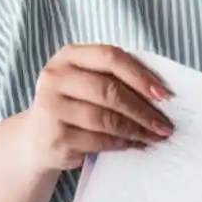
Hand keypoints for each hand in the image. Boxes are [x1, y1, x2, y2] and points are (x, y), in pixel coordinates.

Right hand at [21, 44, 173, 170]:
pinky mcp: (55, 138)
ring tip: (154, 136)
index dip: (140, 75)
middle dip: (143, 109)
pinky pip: (98, 140)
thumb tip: (160, 93)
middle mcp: (55, 78)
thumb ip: (115, 78)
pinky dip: (121, 143)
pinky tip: (134, 144)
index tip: (164, 94)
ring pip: (105, 119)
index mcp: (68, 56)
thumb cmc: (73, 104)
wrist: (36, 139)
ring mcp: (51, 108)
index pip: (110, 57)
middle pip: (109, 90)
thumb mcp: (86, 81)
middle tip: (164, 124)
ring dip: (136, 129)